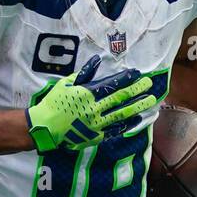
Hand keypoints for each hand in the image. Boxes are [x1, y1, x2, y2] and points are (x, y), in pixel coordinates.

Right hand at [26, 54, 154, 152]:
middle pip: (121, 98)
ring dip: (138, 106)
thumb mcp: (66, 84)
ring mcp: (97, 124)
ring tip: (151, 100)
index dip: (126, 78)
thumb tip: (97, 60)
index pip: (112, 84)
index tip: (137, 73)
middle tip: (150, 84)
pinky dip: (127, 124)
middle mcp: (95, 108)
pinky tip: (137, 119)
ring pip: (122, 114)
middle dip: (137, 90)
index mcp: (87, 94)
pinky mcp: (96, 136)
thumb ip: (84, 73)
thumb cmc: (54, 103)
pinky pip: (115, 130)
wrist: (45, 128)